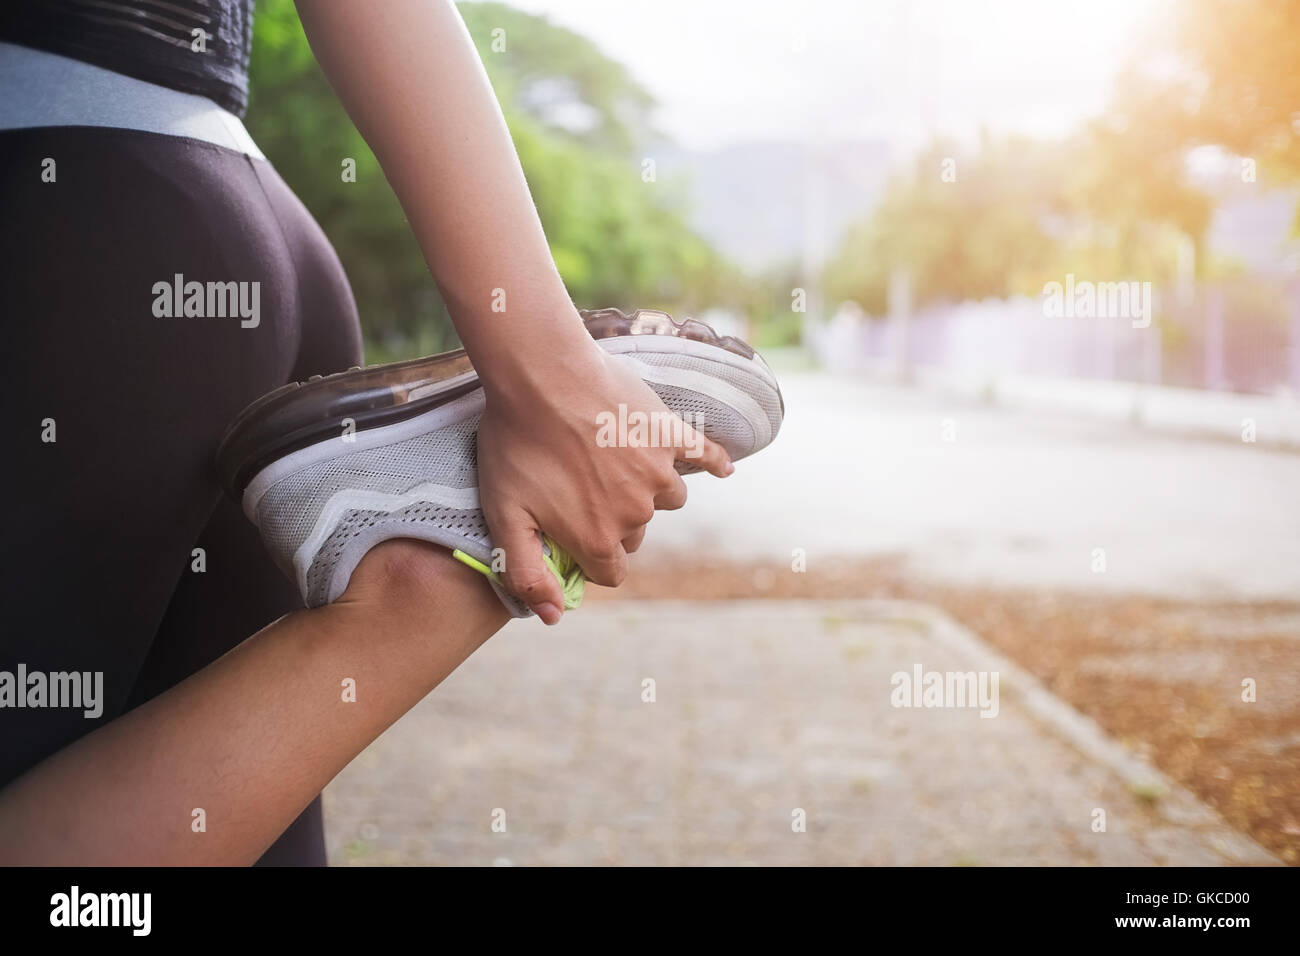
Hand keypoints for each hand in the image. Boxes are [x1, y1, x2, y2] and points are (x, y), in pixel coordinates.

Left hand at [476, 339, 732, 623]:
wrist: (541, 377)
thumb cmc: (516, 446)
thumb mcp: (504, 516)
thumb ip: (526, 572)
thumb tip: (553, 617)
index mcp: (598, 538)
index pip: (611, 571)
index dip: (592, 558)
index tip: (575, 534)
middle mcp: (636, 513)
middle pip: (634, 532)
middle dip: (614, 520)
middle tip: (581, 486)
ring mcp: (657, 473)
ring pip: (664, 497)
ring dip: (644, 488)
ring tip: (612, 461)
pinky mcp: (669, 435)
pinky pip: (704, 454)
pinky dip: (714, 462)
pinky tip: (723, 467)